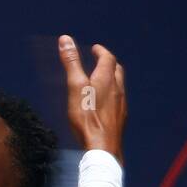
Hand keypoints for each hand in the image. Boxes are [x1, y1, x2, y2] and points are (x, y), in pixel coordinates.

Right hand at [58, 34, 125, 161]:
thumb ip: (72, 63)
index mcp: (107, 78)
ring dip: (112, 79)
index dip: (101, 51)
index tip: (95, 49)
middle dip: (109, 63)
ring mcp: (120, 105)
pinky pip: (118, 101)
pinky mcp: (119, 119)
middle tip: (101, 61)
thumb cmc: (87, 117)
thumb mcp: (75, 86)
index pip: (108, 58)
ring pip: (119, 86)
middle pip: (117, 70)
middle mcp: (117, 89)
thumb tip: (65, 39)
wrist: (102, 147)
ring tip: (102, 81)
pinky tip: (105, 104)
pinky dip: (112, 95)